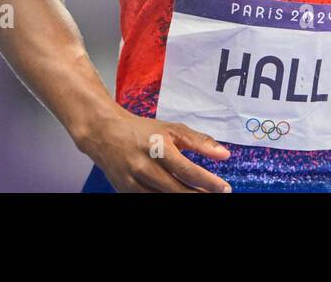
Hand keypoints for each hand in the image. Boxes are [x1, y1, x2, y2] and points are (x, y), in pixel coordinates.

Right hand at [85, 109, 232, 192]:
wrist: (105, 134)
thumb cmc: (142, 131)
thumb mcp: (172, 129)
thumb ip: (199, 141)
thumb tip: (225, 155)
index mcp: (158, 147)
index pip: (187, 170)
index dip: (208, 182)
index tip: (224, 188)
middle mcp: (144, 166)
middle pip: (176, 189)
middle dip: (199, 195)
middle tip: (217, 196)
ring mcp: (133, 182)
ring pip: (164, 199)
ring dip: (185, 199)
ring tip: (201, 196)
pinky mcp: (126, 192)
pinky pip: (150, 200)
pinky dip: (167, 200)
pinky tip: (180, 195)